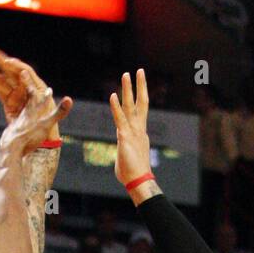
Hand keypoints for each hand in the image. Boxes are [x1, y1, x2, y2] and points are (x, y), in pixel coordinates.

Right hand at [0, 47, 50, 123]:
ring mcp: (17, 97)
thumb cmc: (45, 126)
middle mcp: (26, 90)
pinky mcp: (10, 105)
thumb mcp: (44, 107)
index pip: (25, 72)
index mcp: (36, 88)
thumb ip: (36, 91)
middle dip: (2, 63)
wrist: (38, 141)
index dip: (16, 65)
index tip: (7, 60)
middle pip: (13, 73)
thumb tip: (24, 73)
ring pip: (4, 81)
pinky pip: (1, 92)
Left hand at [0, 71, 72, 156]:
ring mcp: (16, 125)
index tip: (49, 90)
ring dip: (24, 112)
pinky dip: (17, 127)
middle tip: (31, 89)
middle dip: (32, 98)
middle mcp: (23, 117)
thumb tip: (69, 99)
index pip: (40, 101)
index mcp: (33, 113)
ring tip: (25, 111)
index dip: (46, 96)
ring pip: (20, 115)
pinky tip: (15, 130)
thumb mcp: (46, 124)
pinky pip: (14, 128)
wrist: (11, 147)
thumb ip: (58, 113)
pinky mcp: (10, 134)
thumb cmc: (30, 136)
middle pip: (28, 105)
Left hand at [109, 69, 151, 187]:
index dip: (140, 96)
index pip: (140, 111)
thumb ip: (124, 149)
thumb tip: (123, 152)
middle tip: (139, 71)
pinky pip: (120, 120)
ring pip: (131, 107)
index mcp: (139, 133)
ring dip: (128, 90)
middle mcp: (138, 129)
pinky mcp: (125, 138)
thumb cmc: (131, 173)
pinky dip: (115, 108)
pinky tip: (112, 96)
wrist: (138, 181)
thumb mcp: (127, 156)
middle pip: (140, 103)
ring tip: (126, 74)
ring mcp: (133, 132)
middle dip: (139, 86)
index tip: (140, 84)